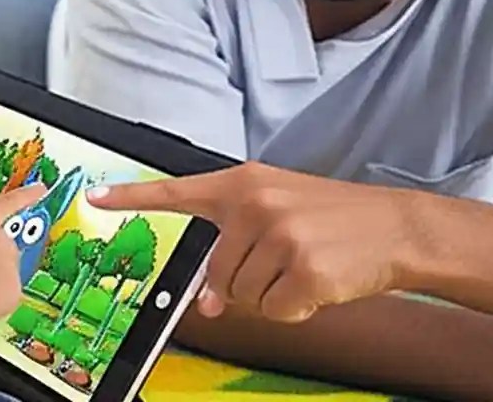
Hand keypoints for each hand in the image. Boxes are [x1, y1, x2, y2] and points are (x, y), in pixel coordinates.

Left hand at [87, 162, 419, 323]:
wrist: (397, 227)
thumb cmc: (335, 219)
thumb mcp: (279, 214)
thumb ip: (236, 244)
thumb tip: (207, 301)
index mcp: (243, 183)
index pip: (175, 190)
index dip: (130, 197)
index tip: (95, 199)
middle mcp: (254, 204)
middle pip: (216, 273)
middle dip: (246, 283)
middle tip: (283, 264)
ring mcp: (278, 235)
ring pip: (242, 296)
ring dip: (272, 295)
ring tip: (305, 266)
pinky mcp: (302, 268)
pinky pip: (274, 310)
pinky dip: (295, 309)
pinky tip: (319, 283)